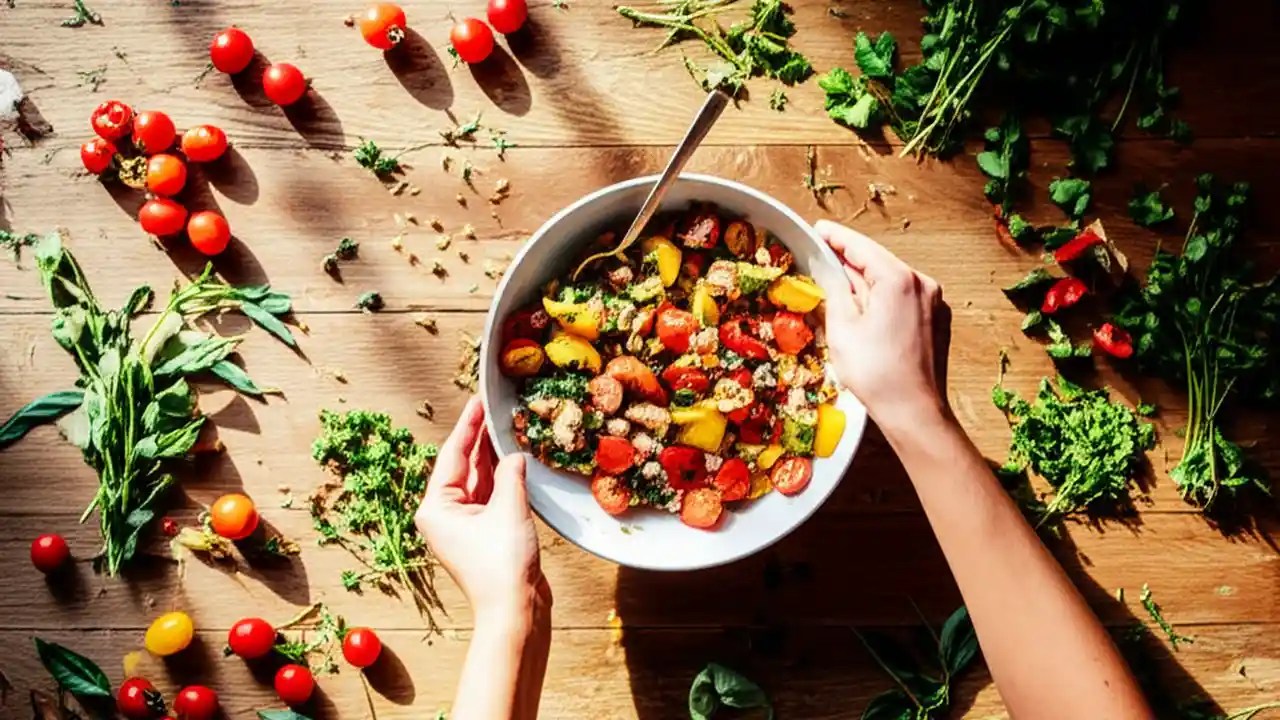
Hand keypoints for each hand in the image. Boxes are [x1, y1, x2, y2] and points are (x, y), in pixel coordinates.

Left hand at [415, 397, 549, 625]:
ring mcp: (465, 524)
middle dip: (481, 439)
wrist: (515, 611)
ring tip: (508, 427)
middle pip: (464, 465)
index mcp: (436, 507)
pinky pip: (492, 495)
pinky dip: (504, 478)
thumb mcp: (509, 509)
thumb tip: (514, 455)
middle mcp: (445, 514)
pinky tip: (515, 459)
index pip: (451, 454)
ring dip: (494, 457)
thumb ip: (511, 475)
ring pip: (480, 480)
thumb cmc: (502, 566)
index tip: (477, 401)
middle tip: (495, 408)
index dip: (468, 425)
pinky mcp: (485, 533)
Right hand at [815, 220, 951, 430]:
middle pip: (880, 262)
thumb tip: (831, 272)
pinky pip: (906, 299)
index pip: (862, 247)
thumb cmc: (876, 373)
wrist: (914, 411)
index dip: (836, 237)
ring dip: (867, 282)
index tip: (818, 230)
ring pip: (893, 282)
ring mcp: (935, 303)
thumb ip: (836, 290)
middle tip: (824, 258)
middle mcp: (923, 284)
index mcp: (899, 280)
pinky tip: (867, 312)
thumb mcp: (842, 328)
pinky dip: (885, 299)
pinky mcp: (938, 321)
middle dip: (851, 261)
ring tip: (841, 288)